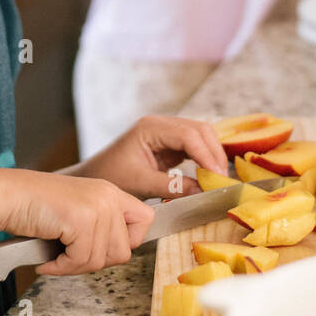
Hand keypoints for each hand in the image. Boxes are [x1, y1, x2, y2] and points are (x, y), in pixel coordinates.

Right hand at [0, 169, 154, 276]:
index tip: (101, 249)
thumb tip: (119, 255)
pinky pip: (81, 260)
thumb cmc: (34, 208)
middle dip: (94, 261)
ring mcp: (97, 206)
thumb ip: (101, 228)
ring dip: (74, 266)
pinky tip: (46, 258)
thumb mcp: (77, 213)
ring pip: (101, 260)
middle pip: (124, 251)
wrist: (6, 197)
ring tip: (54, 255)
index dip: (127, 242)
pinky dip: (61, 266)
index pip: (145, 220)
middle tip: (69, 257)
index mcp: (110, 192)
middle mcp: (108, 196)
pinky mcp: (81, 219)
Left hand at [69, 114, 229, 199]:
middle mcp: (160, 124)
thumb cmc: (110, 177)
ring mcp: (166, 132)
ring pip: (200, 136)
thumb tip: (204, 190)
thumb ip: (173, 187)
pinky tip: (209, 175)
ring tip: (218, 179)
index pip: (188, 135)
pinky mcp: (168, 144)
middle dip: (213, 153)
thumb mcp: (141, 184)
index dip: (206, 155)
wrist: (93, 178)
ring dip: (211, 155)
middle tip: (222, 179)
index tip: (216, 176)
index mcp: (150, 128)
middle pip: (200, 130)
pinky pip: (194, 147)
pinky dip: (204, 159)